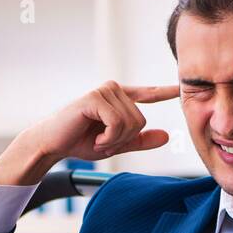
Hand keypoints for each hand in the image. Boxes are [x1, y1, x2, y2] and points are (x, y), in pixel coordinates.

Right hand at [0, 81, 178, 184]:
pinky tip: (95, 139)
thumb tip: (166, 136)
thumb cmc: (80, 142)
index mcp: (119, 98)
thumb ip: (139, 140)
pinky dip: (108, 138)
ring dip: (114, 140)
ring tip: (97, 140)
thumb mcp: (115, 144)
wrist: (53, 145)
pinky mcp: (95, 98)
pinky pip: (117, 123)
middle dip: (123, 139)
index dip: (164, 91)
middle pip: (140, 120)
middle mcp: (113, 89)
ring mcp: (104, 91)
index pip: (147, 93)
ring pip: (130, 123)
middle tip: (102, 142)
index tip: (179, 88)